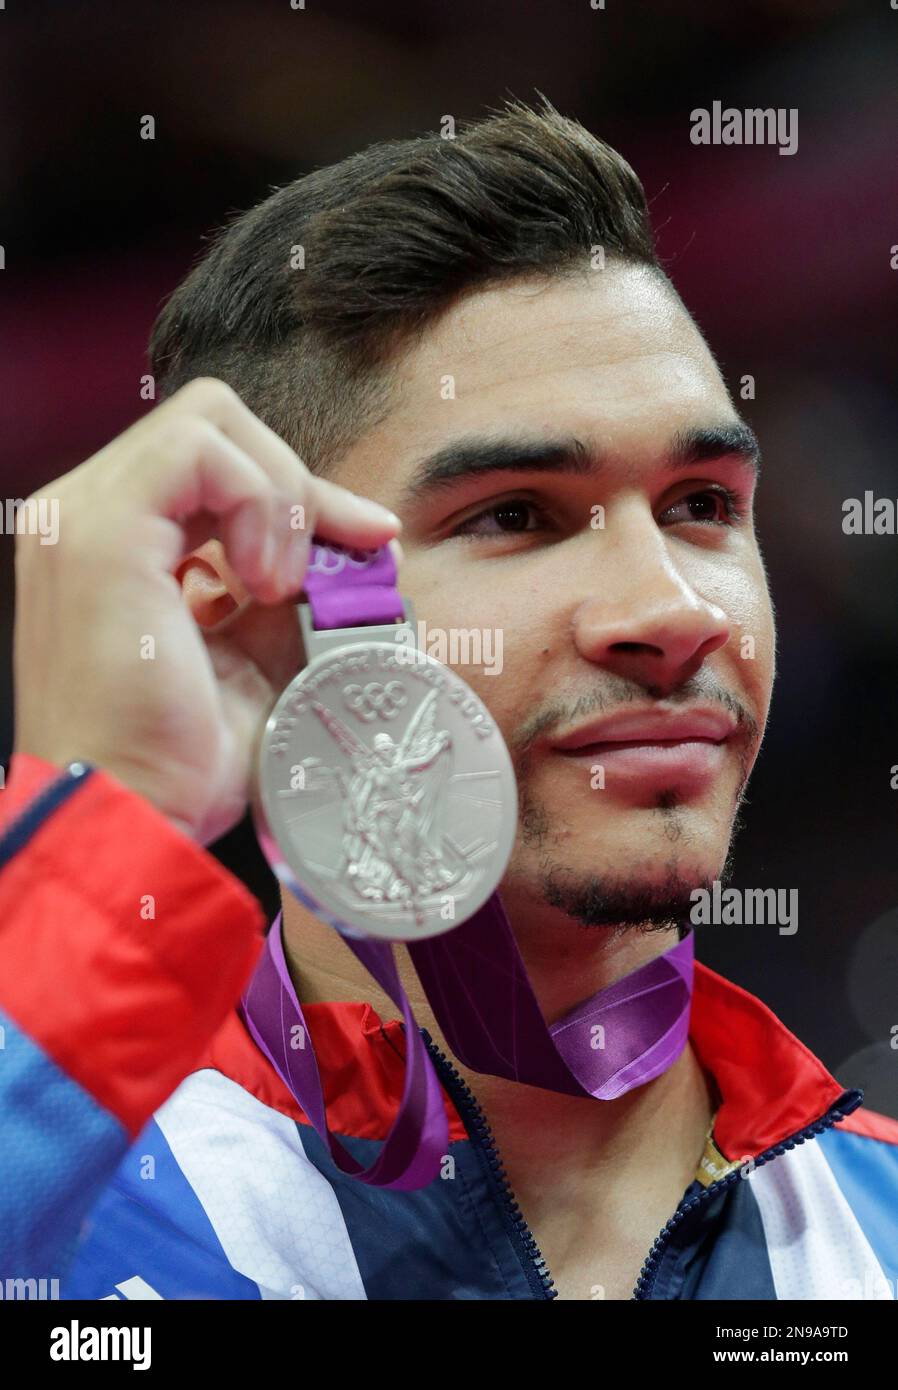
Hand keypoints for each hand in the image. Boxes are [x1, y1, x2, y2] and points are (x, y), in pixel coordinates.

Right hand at [13, 377, 401, 842]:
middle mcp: (85, 517)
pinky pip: (200, 451)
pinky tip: (266, 582)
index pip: (214, 467)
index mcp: (114, 544)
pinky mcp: (101, 531)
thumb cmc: (179, 764)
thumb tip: (352, 555)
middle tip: (323, 566)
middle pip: (215, 426)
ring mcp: (83, 517)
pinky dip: (259, 502)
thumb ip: (284, 598)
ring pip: (210, 421)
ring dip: (280, 496)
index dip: (298, 493)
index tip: (365, 540)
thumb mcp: (253, 663)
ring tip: (281, 588)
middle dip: (296, 484)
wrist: (131, 821)